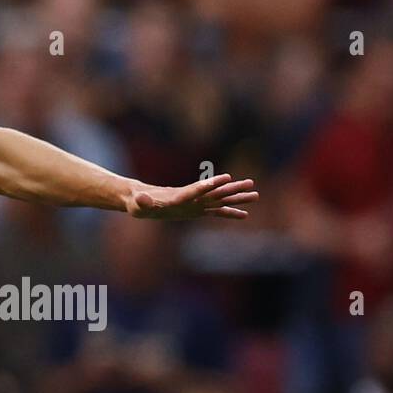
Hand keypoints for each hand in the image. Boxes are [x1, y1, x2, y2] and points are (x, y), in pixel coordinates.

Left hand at [126, 173, 257, 219]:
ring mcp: (195, 204)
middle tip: (251, 183)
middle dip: (232, 188)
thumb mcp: (137, 204)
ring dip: (237, 198)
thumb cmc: (137, 202)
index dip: (210, 184)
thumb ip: (141, 202)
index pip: (196, 190)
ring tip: (255, 194)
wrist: (139, 199)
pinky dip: (230, 213)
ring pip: (220, 200)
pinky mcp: (196, 211)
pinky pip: (216, 212)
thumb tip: (141, 199)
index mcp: (178, 196)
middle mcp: (190, 198)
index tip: (226, 178)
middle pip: (214, 192)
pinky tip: (244, 214)